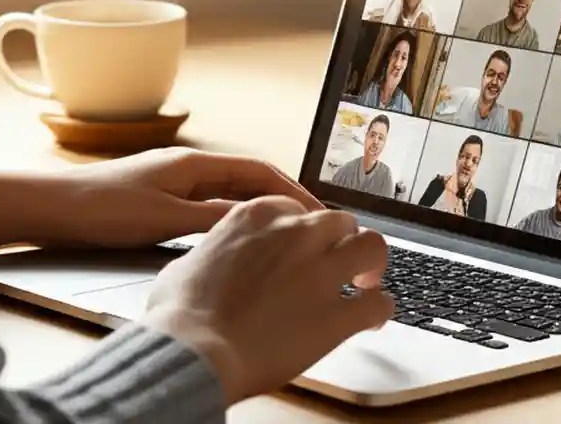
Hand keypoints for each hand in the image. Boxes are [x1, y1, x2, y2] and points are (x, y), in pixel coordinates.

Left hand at [0, 148, 323, 253]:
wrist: (49, 209)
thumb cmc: (100, 209)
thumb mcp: (164, 218)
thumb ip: (212, 219)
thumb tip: (260, 223)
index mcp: (194, 164)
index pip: (260, 170)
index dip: (294, 190)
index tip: (319, 212)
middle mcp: (188, 169)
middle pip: (249, 182)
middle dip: (283, 203)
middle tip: (312, 228)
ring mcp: (174, 185)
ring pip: (230, 197)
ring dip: (259, 213)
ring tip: (285, 238)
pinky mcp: (160, 204)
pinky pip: (209, 210)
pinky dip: (232, 223)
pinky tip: (240, 243)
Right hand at [142, 196, 393, 403]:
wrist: (193, 349)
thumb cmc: (180, 315)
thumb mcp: (184, 265)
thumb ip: (210, 256)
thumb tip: (205, 266)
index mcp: (257, 216)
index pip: (297, 210)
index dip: (303, 233)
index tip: (304, 247)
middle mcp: (296, 234)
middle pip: (339, 222)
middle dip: (342, 242)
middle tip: (339, 263)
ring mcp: (322, 271)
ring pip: (372, 247)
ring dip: (372, 264)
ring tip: (367, 282)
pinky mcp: (338, 314)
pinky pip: (378, 303)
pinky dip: (380, 309)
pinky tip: (374, 319)